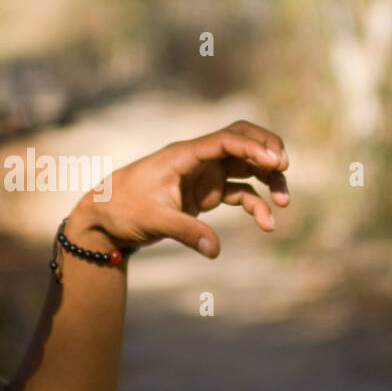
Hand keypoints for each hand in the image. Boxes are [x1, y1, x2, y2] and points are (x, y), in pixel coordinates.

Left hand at [76, 120, 289, 258]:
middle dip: (267, 149)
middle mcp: (197, 159)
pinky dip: (256, 204)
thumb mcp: (153, 220)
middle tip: (285, 166)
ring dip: (267, 178)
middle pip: (241, 140)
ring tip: (284, 200)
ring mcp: (204, 175)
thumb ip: (185, 232)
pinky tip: (267, 223)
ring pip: (246, 166)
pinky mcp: (206, 193)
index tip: (275, 161)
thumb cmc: (123, 209)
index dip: (252, 147)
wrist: (106, 218)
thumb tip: (214, 250)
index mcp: (183, 155)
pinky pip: (240, 192)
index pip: (224, 140)